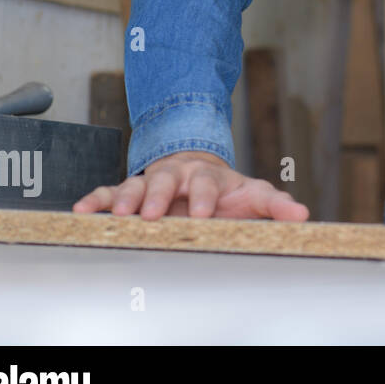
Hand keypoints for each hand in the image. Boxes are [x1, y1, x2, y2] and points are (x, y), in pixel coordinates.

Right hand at [72, 151, 309, 220]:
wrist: (197, 168)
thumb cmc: (226, 190)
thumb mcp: (254, 194)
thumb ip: (276, 205)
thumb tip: (303, 216)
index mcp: (207, 176)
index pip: (207, 183)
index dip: (204, 197)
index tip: (203, 214)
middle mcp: (176, 175)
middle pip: (165, 181)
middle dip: (158, 197)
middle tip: (152, 215)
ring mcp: (150, 182)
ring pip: (134, 186)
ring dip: (124, 199)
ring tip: (118, 215)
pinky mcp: (128, 191)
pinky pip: (108, 192)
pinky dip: (95, 200)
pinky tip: (82, 211)